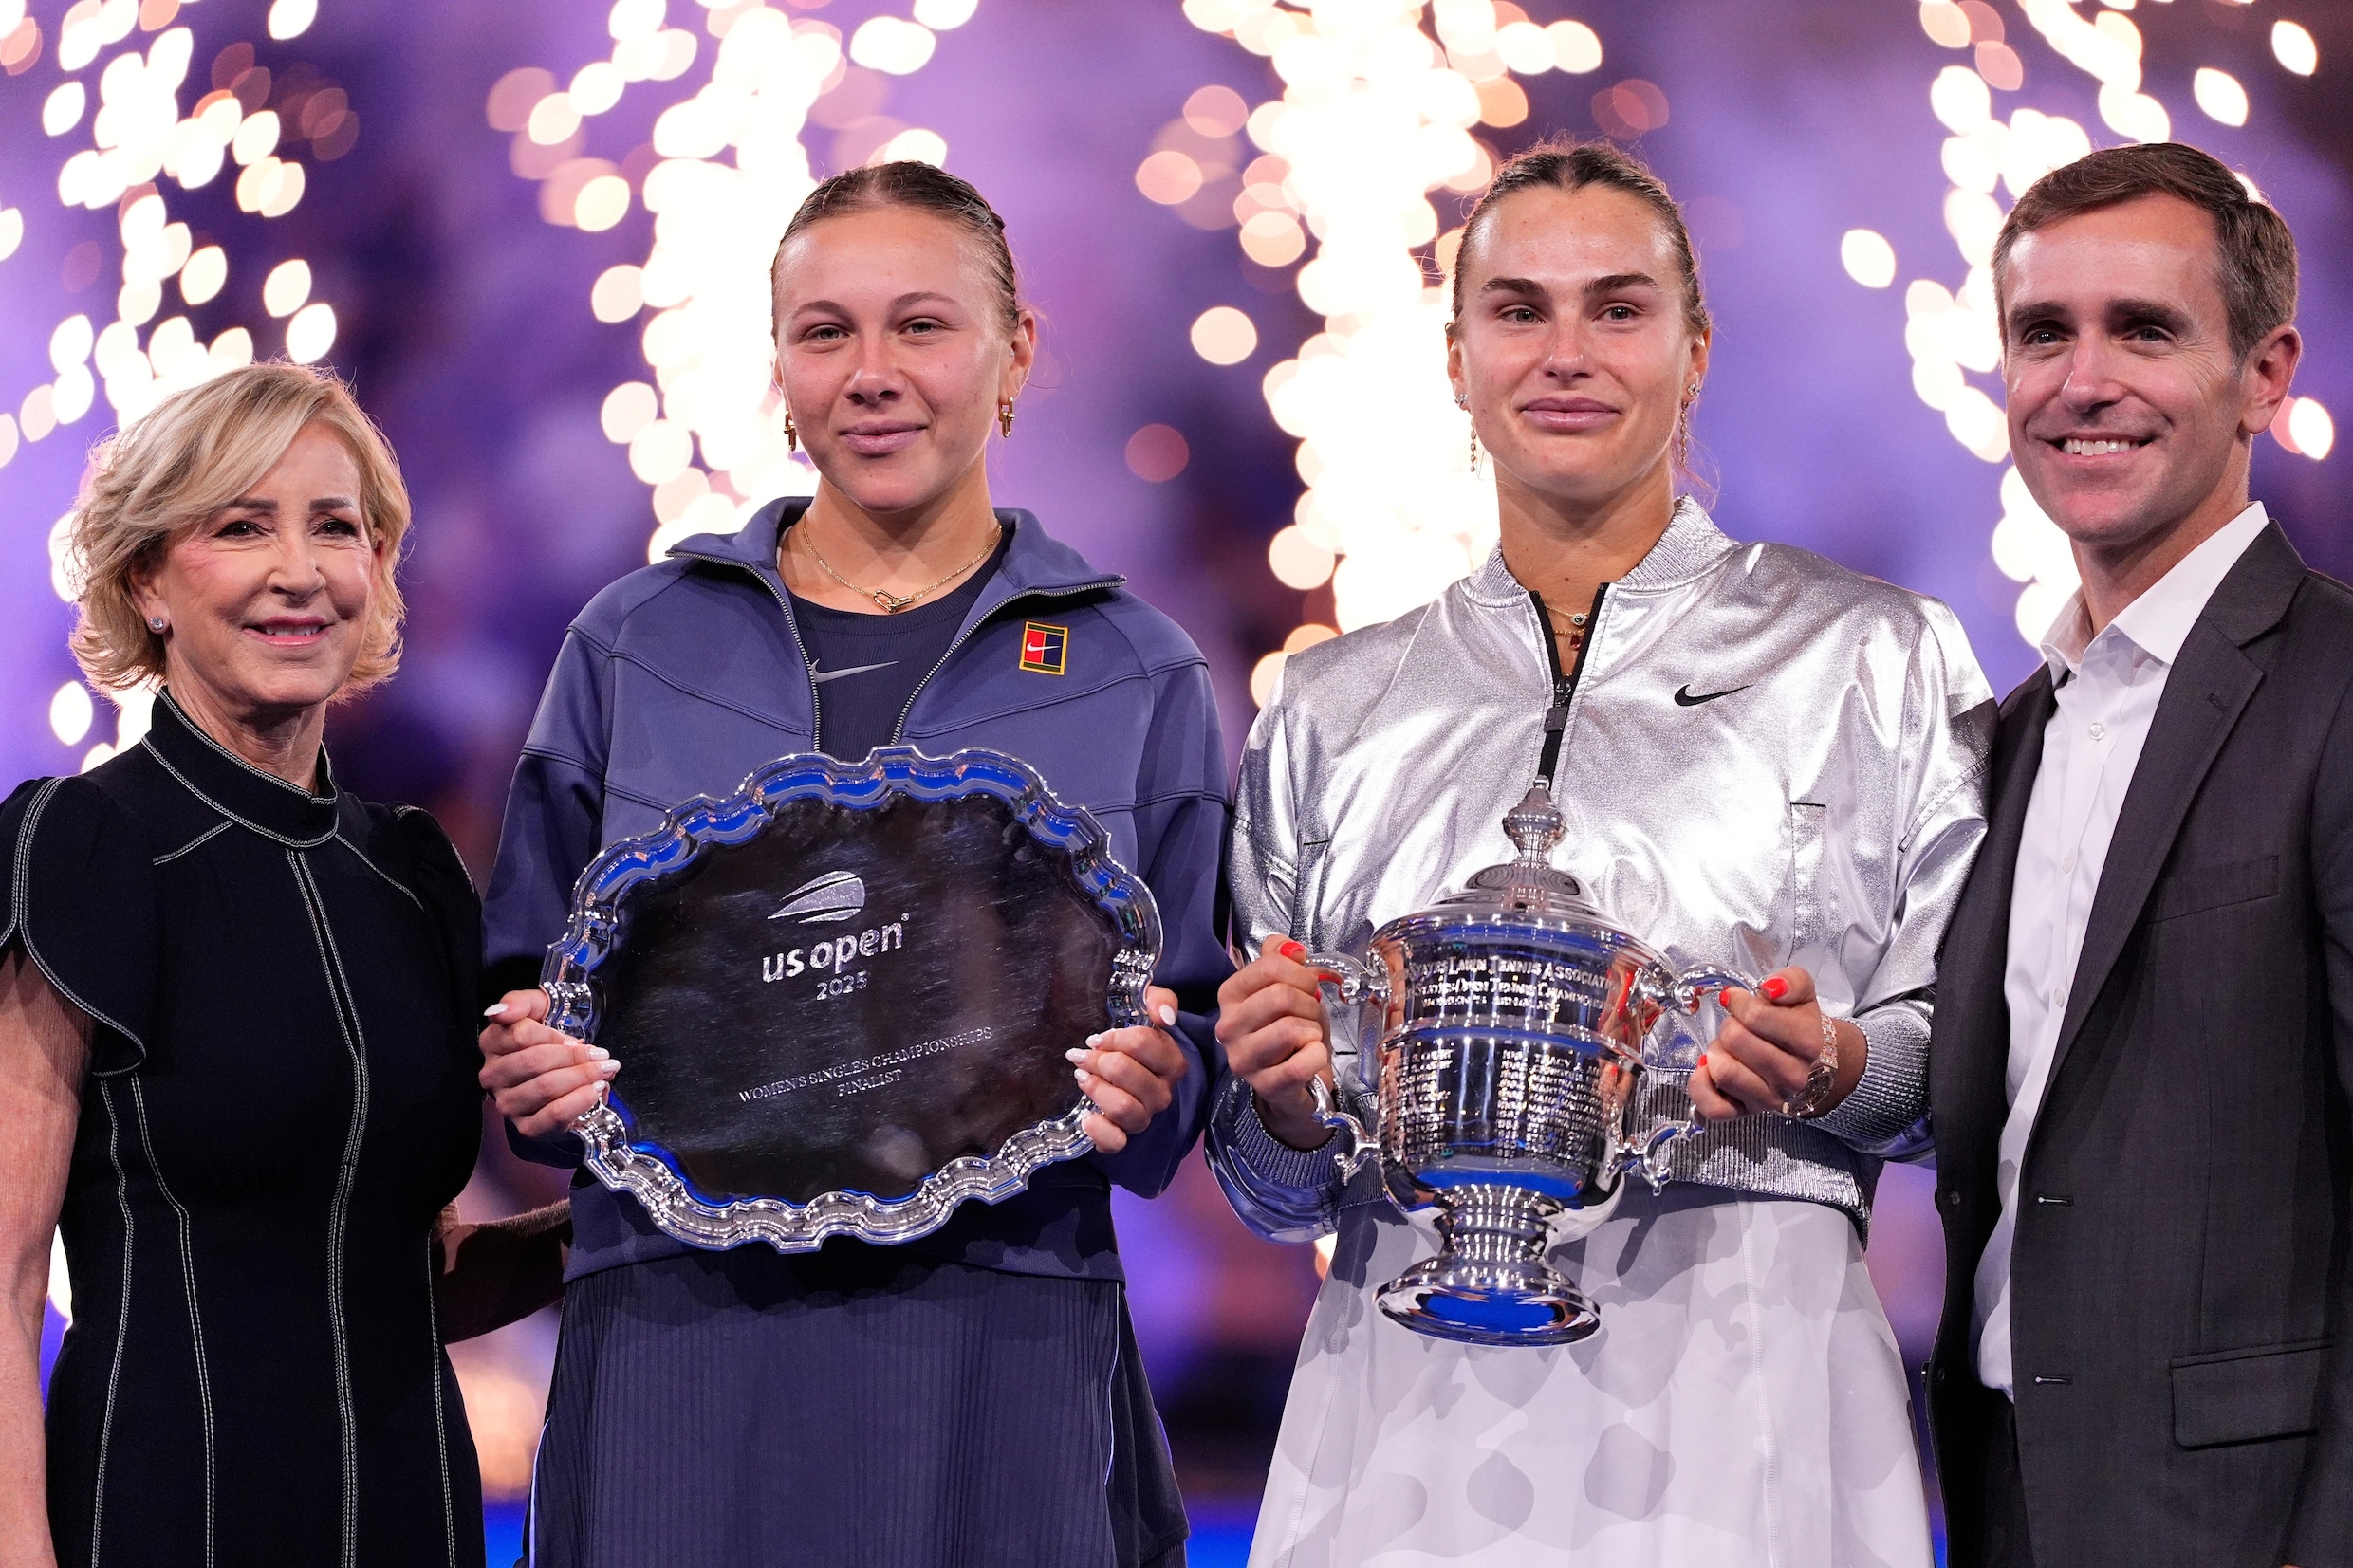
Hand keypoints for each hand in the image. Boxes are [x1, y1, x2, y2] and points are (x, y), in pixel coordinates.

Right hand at [478, 988, 615, 1139]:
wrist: (564, 1080)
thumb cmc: (551, 1041)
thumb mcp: (540, 1009)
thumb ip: (519, 1002)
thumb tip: (500, 1012)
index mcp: (491, 1043)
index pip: (520, 1035)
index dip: (554, 1036)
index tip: (575, 1039)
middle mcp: (493, 1076)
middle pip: (535, 1062)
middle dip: (575, 1057)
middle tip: (601, 1055)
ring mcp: (508, 1104)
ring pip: (545, 1088)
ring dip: (582, 1077)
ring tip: (604, 1070)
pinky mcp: (526, 1127)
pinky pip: (553, 1115)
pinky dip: (579, 1101)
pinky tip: (595, 1091)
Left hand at [1069, 985, 1188, 1154]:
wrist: (1124, 1075)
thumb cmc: (1134, 1043)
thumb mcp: (1148, 1011)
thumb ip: (1160, 1000)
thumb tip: (1163, 1015)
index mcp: (1172, 1063)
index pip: (1142, 1043)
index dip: (1113, 1037)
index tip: (1098, 1039)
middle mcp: (1163, 1094)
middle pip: (1124, 1071)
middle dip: (1097, 1060)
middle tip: (1083, 1056)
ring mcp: (1144, 1117)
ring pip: (1122, 1106)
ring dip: (1095, 1088)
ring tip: (1082, 1077)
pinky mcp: (1124, 1137)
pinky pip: (1114, 1141)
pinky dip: (1097, 1129)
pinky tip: (1087, 1115)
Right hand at [1212, 936, 1332, 1151]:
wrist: (1298, 1081)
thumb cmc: (1292, 1031)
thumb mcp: (1289, 987)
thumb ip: (1283, 959)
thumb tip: (1291, 948)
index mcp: (1230, 995)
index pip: (1269, 966)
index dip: (1301, 974)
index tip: (1307, 987)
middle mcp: (1228, 1027)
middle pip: (1281, 996)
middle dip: (1309, 1003)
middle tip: (1311, 1014)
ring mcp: (1243, 1059)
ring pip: (1291, 1029)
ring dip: (1313, 1031)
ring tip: (1308, 1037)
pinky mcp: (1264, 1086)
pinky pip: (1301, 1064)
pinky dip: (1317, 1057)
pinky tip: (1311, 1057)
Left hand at [1687, 966, 1864, 1122]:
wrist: (1803, 1059)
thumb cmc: (1795, 1024)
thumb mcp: (1801, 993)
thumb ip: (1791, 980)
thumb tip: (1772, 987)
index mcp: (1807, 1043)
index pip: (1756, 1016)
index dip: (1739, 1002)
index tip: (1739, 1001)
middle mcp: (1792, 1076)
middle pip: (1734, 1040)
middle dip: (1729, 1026)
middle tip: (1738, 1027)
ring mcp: (1769, 1098)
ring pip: (1722, 1071)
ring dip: (1717, 1051)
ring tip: (1729, 1048)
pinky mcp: (1745, 1113)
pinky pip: (1712, 1107)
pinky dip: (1701, 1085)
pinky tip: (1709, 1068)